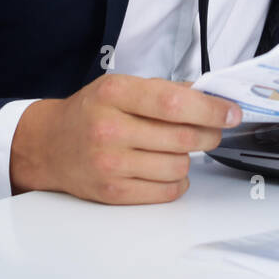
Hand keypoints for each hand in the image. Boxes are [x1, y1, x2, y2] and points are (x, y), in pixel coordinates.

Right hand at [9, 74, 241, 203]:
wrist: (48, 145)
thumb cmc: (90, 112)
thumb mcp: (121, 87)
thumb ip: (164, 90)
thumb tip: (210, 96)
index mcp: (115, 94)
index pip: (174, 103)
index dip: (210, 109)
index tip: (231, 112)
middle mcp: (110, 129)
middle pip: (182, 136)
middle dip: (210, 133)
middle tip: (215, 129)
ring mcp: (111, 163)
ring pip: (178, 165)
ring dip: (191, 157)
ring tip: (181, 147)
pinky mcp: (113, 192)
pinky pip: (165, 191)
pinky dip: (177, 180)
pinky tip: (169, 168)